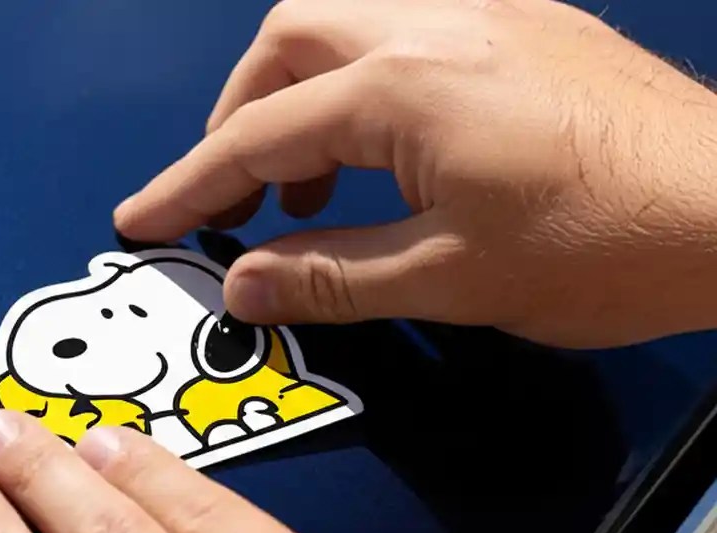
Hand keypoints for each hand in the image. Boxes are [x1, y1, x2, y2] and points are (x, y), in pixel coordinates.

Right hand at [114, 0, 716, 348]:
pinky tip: (381, 149)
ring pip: (345, 19)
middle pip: (288, 41)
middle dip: (239, 117)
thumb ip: (330, 276)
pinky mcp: (527, 25)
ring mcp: (488, 12)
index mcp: (407, 84)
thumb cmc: (611, 244)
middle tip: (232, 198)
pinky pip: (406, 26)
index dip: (189, 184)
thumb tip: (244, 286)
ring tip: (305, 185)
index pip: (261, 135)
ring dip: (299, 93)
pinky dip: (361, 82)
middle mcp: (438, 21)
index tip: (140, 217)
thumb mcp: (450, 279)